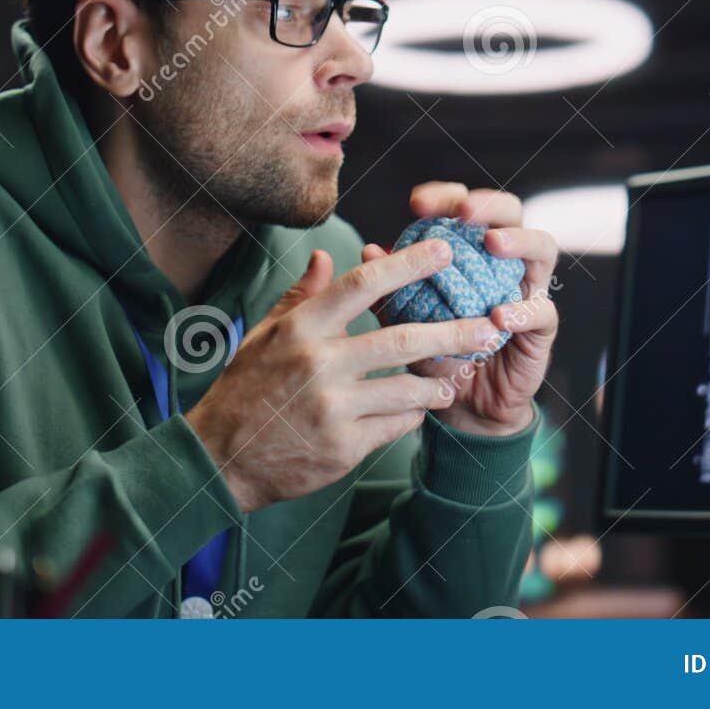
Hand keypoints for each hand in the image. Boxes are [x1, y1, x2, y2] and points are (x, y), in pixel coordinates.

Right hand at [185, 240, 503, 511]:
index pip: (362, 284)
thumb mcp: (264, 336)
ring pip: (408, 388)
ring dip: (438, 382)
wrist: (220, 460)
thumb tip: (325, 257)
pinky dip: (412, 414)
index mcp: (300, 328)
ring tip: (455, 377)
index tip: (445, 251)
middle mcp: (318, 364)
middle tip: (489, 324)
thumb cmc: (245, 391)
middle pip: (402, 339)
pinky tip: (418, 409)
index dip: (408, 264)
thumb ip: (301, 298)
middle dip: (454, 331)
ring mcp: (333, 408)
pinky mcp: (344, 447)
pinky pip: (397, 425)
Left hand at [362, 183, 559, 437]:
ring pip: (542, 249)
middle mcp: (504, 264)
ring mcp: (527, 292)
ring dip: (519, 240)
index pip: (465, 208)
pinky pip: (541, 312)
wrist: (459, 407)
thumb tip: (369, 249)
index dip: (445, 198)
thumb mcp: (404, 321)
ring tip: (493, 243)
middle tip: (464, 211)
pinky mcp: (541, 329)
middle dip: (489, 205)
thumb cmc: (432, 355)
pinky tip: (499, 316)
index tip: (417, 203)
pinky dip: (522, 310)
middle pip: (512, 213)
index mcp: (471, 253)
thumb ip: (390, 289)